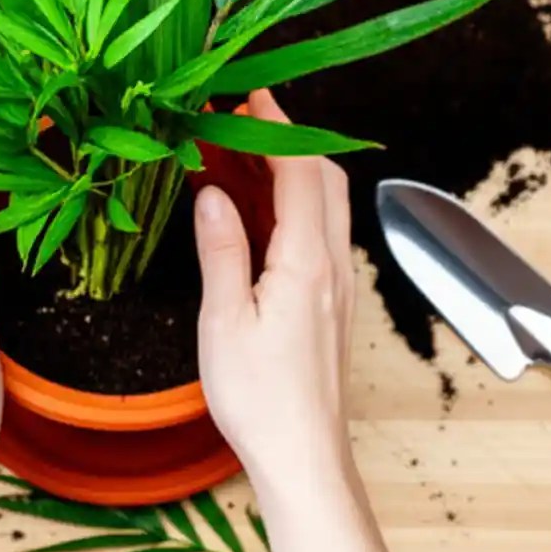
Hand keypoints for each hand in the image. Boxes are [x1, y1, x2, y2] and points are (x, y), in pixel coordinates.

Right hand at [194, 90, 410, 551]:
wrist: (304, 456)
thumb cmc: (262, 401)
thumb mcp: (225, 322)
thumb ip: (222, 252)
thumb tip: (212, 195)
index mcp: (306, 263)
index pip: (300, 171)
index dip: (277, 126)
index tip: (250, 95)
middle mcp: (333, 267)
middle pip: (324, 178)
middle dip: (287, 139)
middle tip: (242, 120)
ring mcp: (338, 286)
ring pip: (326, 205)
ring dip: (292, 171)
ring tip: (244, 157)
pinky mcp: (332, 304)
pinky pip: (321, 234)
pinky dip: (294, 205)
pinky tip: (258, 213)